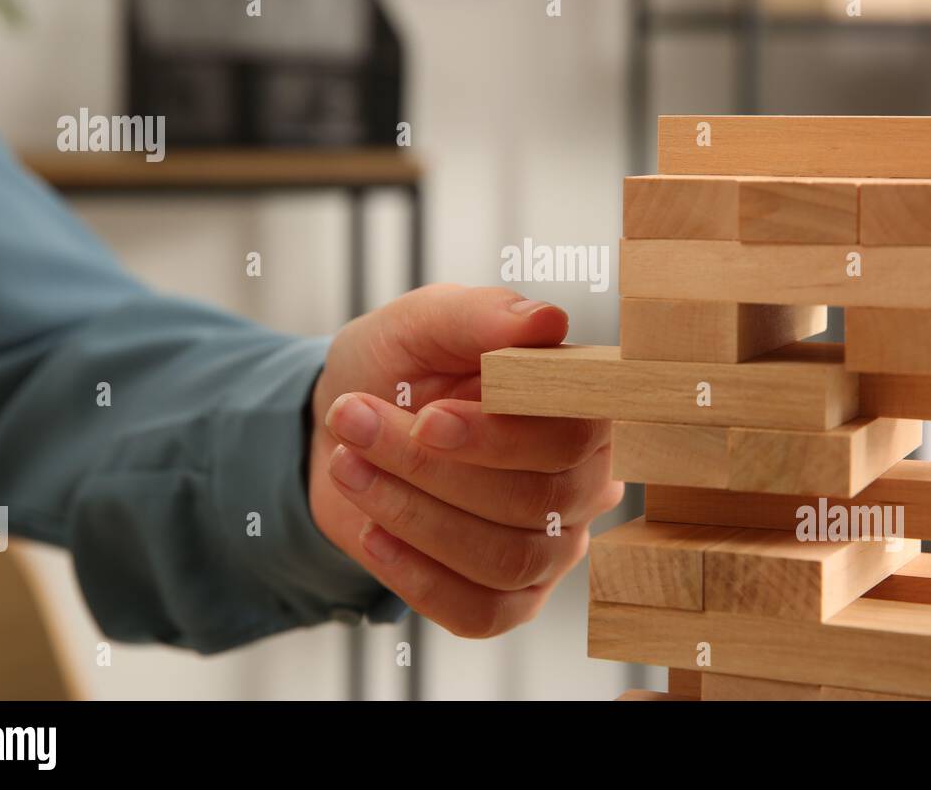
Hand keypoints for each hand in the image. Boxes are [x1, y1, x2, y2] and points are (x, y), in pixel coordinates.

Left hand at [308, 284, 620, 637]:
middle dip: (432, 469)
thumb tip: (546, 321)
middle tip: (353, 420)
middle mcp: (585, 480)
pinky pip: (481, 613)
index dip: (504, 436)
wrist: (344, 425)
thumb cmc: (399, 366)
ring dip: (413, 515)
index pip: (579, 433)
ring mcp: (554, 547)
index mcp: (581, 406)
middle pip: (539, 499)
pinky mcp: (511, 598)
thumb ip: (481, 316)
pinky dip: (418, 578)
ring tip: (348, 462)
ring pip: (506, 558)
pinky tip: (372, 533)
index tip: (429, 418)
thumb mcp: (422, 324)